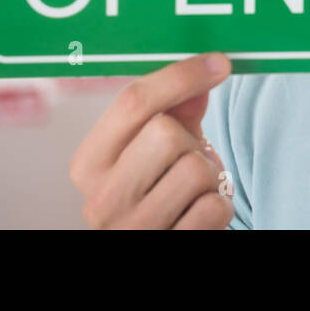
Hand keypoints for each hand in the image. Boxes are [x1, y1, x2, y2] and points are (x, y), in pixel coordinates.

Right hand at [69, 52, 234, 228]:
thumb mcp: (158, 147)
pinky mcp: (166, 247)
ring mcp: (131, 229)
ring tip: (195, 190)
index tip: (219, 63)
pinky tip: (201, 213)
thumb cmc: (160, 187)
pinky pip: (213, 207)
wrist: (160, 239)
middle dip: (190, 142)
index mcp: (89, 163)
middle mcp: (101, 199)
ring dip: (210, 177)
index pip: (132, 102)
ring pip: (195, 170)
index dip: (181, 75)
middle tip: (187, 160)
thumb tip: (205, 71)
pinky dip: (220, 206)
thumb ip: (176, 108)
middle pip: (165, 133)